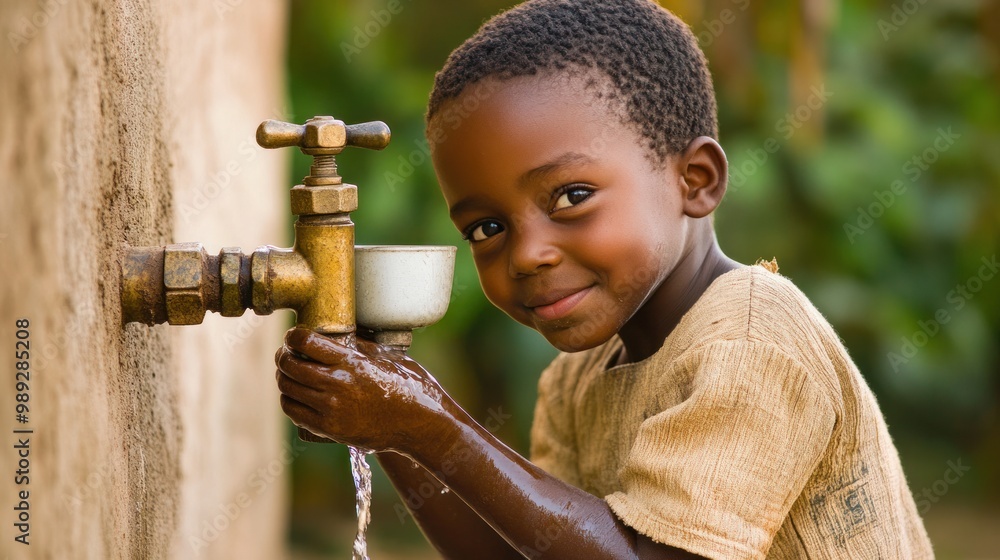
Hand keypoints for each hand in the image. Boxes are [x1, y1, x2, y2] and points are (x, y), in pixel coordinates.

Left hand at [274, 327, 454, 453]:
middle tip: (287, 354)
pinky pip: (294, 412)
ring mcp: (332, 409)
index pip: (305, 342)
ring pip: (287, 389)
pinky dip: (289, 401)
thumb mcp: (387, 357)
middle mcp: (338, 384)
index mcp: (352, 362)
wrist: (420, 425)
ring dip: (284, 378)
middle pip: (290, 365)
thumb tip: (338, 335)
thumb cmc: (410, 387)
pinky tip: (296, 395)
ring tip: (289, 374)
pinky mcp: (330, 429)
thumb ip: (359, 346)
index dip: (293, 336)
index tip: (293, 336)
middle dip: (283, 356)